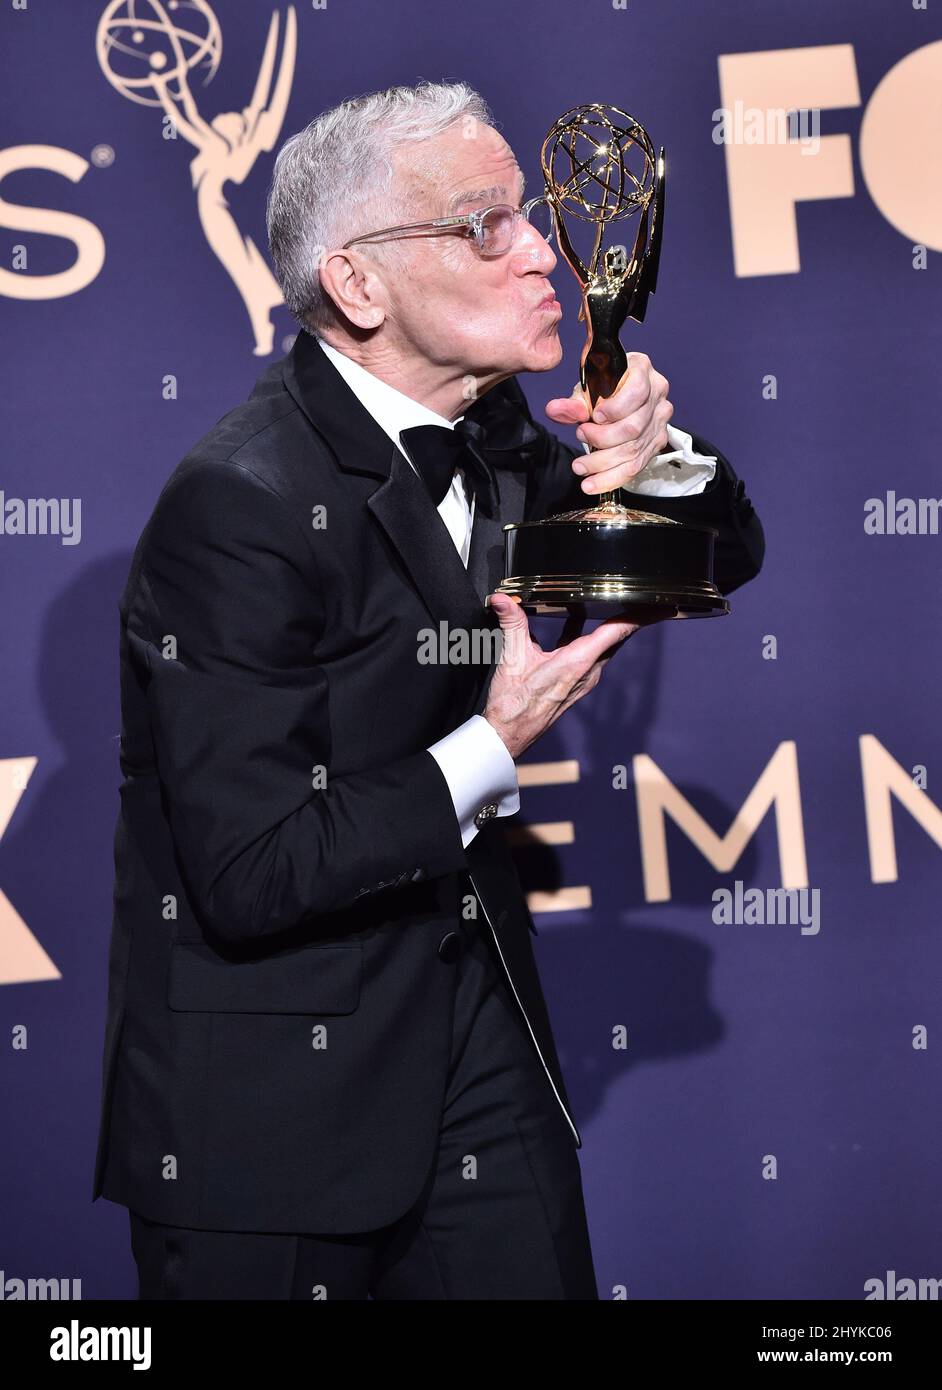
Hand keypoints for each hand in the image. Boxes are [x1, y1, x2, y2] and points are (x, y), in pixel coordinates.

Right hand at [482, 593, 639, 759]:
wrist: (510, 735)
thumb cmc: (515, 704)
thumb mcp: (513, 657)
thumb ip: (511, 623)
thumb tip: (504, 599)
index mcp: (578, 662)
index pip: (618, 631)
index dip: (642, 616)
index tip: (663, 607)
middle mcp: (588, 672)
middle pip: (617, 637)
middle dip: (634, 617)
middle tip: (649, 600)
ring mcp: (583, 679)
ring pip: (604, 645)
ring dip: (610, 626)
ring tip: (616, 605)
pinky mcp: (575, 683)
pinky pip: (588, 653)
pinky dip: (586, 635)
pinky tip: (573, 622)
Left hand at [544, 351, 673, 495]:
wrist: (619, 393)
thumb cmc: (603, 384)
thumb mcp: (587, 387)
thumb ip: (573, 401)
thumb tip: (555, 410)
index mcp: (642, 370)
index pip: (637, 392)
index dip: (615, 408)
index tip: (594, 417)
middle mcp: (657, 395)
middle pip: (633, 428)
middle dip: (602, 440)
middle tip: (580, 437)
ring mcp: (660, 420)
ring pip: (634, 451)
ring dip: (603, 464)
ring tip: (580, 467)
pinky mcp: (656, 442)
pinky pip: (636, 466)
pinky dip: (612, 478)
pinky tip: (593, 484)